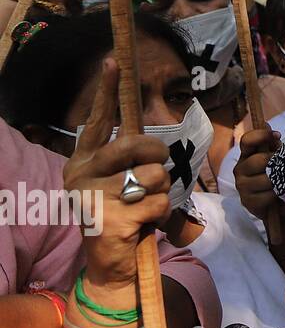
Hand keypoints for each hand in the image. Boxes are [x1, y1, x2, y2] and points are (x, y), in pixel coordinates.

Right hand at [62, 59, 171, 293]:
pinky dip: (162, 213)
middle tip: (156, 167)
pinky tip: (144, 224)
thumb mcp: (118, 182)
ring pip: (153, 174)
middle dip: (157, 153)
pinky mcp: (110, 219)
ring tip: (146, 204)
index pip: (95, 122)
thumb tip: (146, 134)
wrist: (110, 265)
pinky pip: (158, 202)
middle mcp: (81, 175)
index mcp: (81, 162)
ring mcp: (93, 197)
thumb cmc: (122, 215)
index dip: (106, 92)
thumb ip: (127, 158)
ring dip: (161, 190)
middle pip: (134, 144)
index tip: (112, 62)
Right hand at [232, 127, 281, 222]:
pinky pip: (266, 196)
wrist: (281, 205)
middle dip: (277, 162)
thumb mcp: (279, 158)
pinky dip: (277, 195)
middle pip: (259, 160)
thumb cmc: (279, 176)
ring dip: (280, 181)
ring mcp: (242, 186)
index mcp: (247, 155)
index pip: (247, 141)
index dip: (261, 135)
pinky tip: (281, 196)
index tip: (277, 135)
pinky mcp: (248, 202)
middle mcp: (240, 169)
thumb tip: (275, 134)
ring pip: (266, 179)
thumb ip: (276, 147)